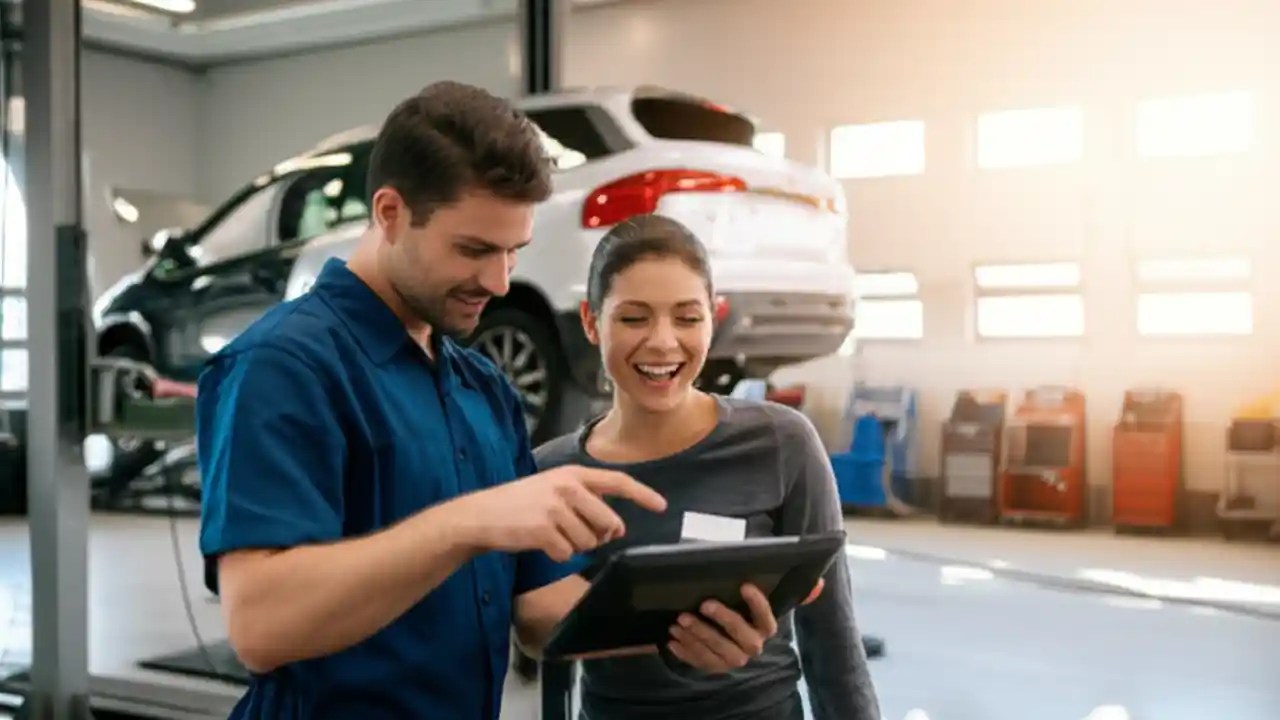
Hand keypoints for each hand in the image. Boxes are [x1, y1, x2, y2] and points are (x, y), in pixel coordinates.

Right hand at [456, 465, 666, 561]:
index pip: (617, 481)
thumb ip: (584, 500)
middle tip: (573, 531)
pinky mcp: (544, 530)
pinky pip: (568, 554)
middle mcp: (567, 487)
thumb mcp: (553, 488)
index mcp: (573, 474)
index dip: (642, 494)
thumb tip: (615, 527)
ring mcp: (556, 508)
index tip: (662, 505)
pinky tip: (540, 543)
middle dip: (600, 536)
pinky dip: (557, 554)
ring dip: (574, 545)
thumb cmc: (519, 504)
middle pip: (609, 523)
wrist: (480, 515)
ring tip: (550, 533)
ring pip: (590, 542)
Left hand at [666, 580, 825, 672]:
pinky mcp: (713, 667)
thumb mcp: (764, 602)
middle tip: (704, 603)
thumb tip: (820, 584)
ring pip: (717, 652)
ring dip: (699, 636)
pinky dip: (685, 651)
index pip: (767, 619)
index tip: (744, 585)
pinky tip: (672, 638)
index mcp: (765, 630)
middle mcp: (752, 648)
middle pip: (740, 637)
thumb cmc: (747, 615)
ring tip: (681, 619)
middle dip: (722, 620)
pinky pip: (699, 662)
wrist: (730, 641)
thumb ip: (793, 593)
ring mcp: (732, 660)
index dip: (757, 604)